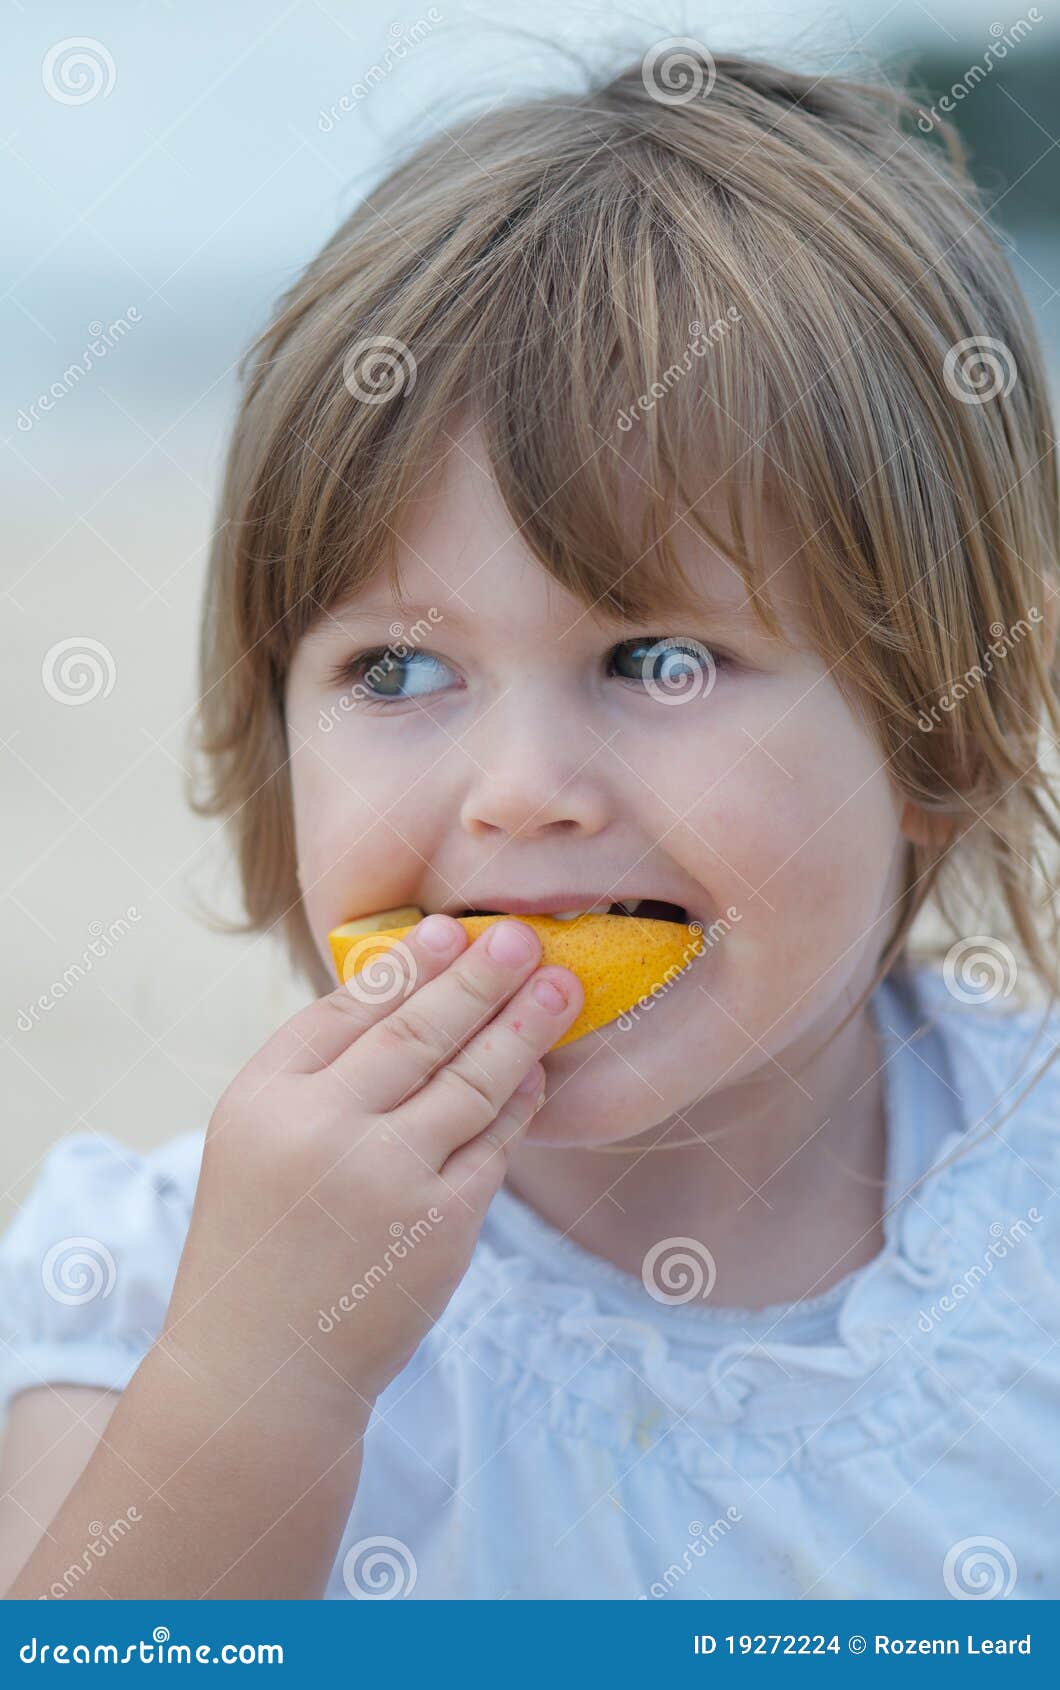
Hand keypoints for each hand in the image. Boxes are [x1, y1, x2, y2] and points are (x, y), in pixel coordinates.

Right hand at [158, 915, 582, 1417]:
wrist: (263, 1367)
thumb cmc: (264, 1239)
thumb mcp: (255, 1140)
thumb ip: (316, 1073)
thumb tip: (408, 990)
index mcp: (264, 1098)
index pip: (347, 1009)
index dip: (408, 964)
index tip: (449, 929)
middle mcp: (321, 1130)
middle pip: (417, 1032)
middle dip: (478, 977)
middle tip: (522, 935)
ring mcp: (384, 1179)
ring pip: (469, 1080)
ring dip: (521, 1027)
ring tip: (559, 986)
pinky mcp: (436, 1225)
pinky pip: (492, 1144)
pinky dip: (519, 1102)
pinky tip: (538, 1072)